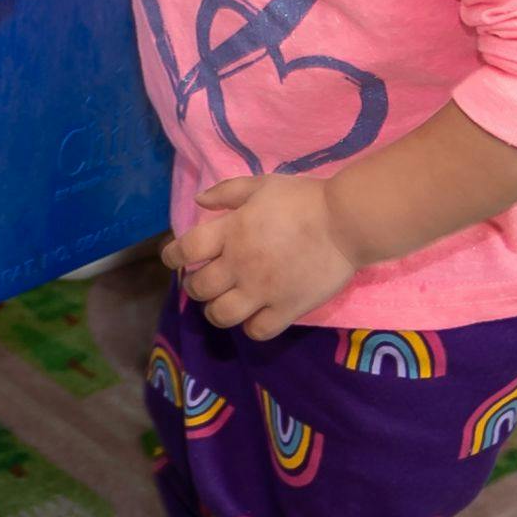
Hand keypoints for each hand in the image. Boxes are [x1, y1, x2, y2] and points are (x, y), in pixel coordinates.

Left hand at [167, 176, 360, 337]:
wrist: (344, 223)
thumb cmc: (302, 199)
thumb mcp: (260, 185)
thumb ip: (226, 193)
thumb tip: (199, 201)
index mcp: (230, 232)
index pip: (186, 250)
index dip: (172, 257)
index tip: (173, 259)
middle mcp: (239, 265)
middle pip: (199, 287)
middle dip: (194, 286)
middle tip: (201, 282)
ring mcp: (262, 291)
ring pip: (221, 315)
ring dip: (215, 310)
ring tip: (222, 304)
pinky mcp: (287, 309)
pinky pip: (257, 330)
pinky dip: (249, 327)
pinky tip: (253, 316)